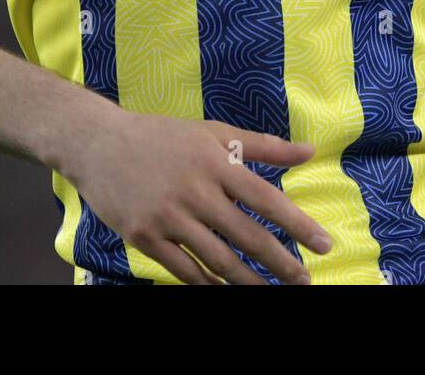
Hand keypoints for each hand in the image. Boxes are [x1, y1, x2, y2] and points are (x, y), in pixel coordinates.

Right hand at [66, 107, 332, 283]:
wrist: (100, 144)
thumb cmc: (163, 136)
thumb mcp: (213, 131)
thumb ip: (264, 145)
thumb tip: (309, 151)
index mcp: (214, 161)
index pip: (266, 198)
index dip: (297, 225)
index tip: (324, 245)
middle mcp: (194, 190)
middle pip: (247, 236)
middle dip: (281, 264)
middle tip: (304, 281)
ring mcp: (168, 216)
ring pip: (218, 260)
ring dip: (249, 282)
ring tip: (271, 292)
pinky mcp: (145, 237)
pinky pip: (184, 270)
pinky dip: (208, 284)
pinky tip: (226, 290)